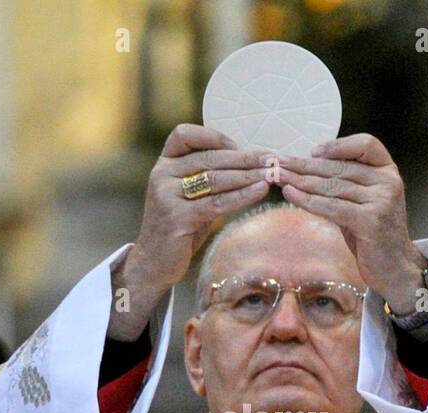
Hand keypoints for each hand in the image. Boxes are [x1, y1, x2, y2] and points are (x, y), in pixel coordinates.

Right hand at [110, 124, 270, 339]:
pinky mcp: (177, 218)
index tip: (240, 147)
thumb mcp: (191, 195)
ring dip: (248, 175)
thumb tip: (248, 160)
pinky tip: (261, 190)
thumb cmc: (181, 226)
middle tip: (272, 159)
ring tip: (272, 174)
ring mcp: (166, 196)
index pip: (185, 135)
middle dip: (244, 158)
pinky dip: (242, 196)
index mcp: (163, 164)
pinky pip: (216, 203)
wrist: (154, 262)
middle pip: (209, 158)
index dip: (214, 137)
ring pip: (215, 179)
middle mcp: (161, 174)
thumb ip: (207, 176)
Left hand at [276, 134, 426, 313]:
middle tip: (279, 162)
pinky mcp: (370, 220)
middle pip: (339, 166)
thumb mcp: (363, 203)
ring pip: (332, 186)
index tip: (313, 152)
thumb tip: (307, 169)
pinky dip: (307, 200)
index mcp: (388, 172)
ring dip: (300, 181)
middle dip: (305, 165)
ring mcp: (381, 200)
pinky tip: (290, 194)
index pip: (366, 144)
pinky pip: (331, 207)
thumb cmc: (374, 236)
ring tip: (278, 177)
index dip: (338, 145)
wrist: (395, 268)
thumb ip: (345, 184)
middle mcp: (388, 182)